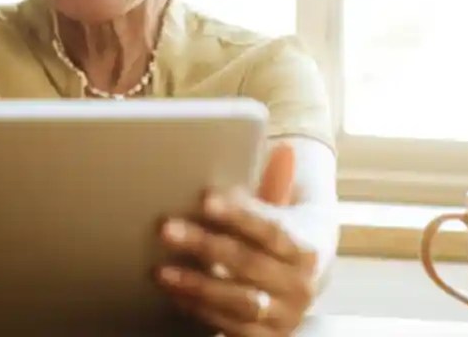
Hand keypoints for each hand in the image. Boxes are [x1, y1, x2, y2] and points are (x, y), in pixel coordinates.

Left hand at [156, 144, 317, 336]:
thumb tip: (268, 149)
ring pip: (239, 301)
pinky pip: (232, 328)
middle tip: (165, 229)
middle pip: (248, 263)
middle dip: (204, 245)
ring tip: (161, 271)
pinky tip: (174, 295)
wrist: (305, 280)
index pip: (270, 229)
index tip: (205, 198)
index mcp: (306, 248)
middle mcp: (301, 285)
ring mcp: (286, 315)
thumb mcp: (280, 209)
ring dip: (197, 286)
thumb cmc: (279, 234)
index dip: (238, 214)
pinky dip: (201, 311)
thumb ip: (271, 183)